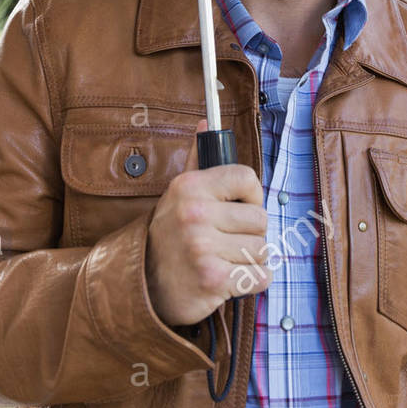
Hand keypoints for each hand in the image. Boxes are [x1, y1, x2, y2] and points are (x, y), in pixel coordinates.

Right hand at [145, 118, 270, 326]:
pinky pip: (261, 276)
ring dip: (249, 259)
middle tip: (226, 241)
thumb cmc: (169, 237)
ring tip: (224, 260)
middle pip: (261, 219)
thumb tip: (207, 123)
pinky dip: (251, 281)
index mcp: (190, 187)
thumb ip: (198, 160)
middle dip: (250, 234)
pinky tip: (229, 279)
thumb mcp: (177, 195)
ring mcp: (203, 248)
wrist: (143, 285)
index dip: (251, 196)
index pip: (248, 178)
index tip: (239, 208)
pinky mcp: (213, 279)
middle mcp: (195, 213)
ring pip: (263, 249)